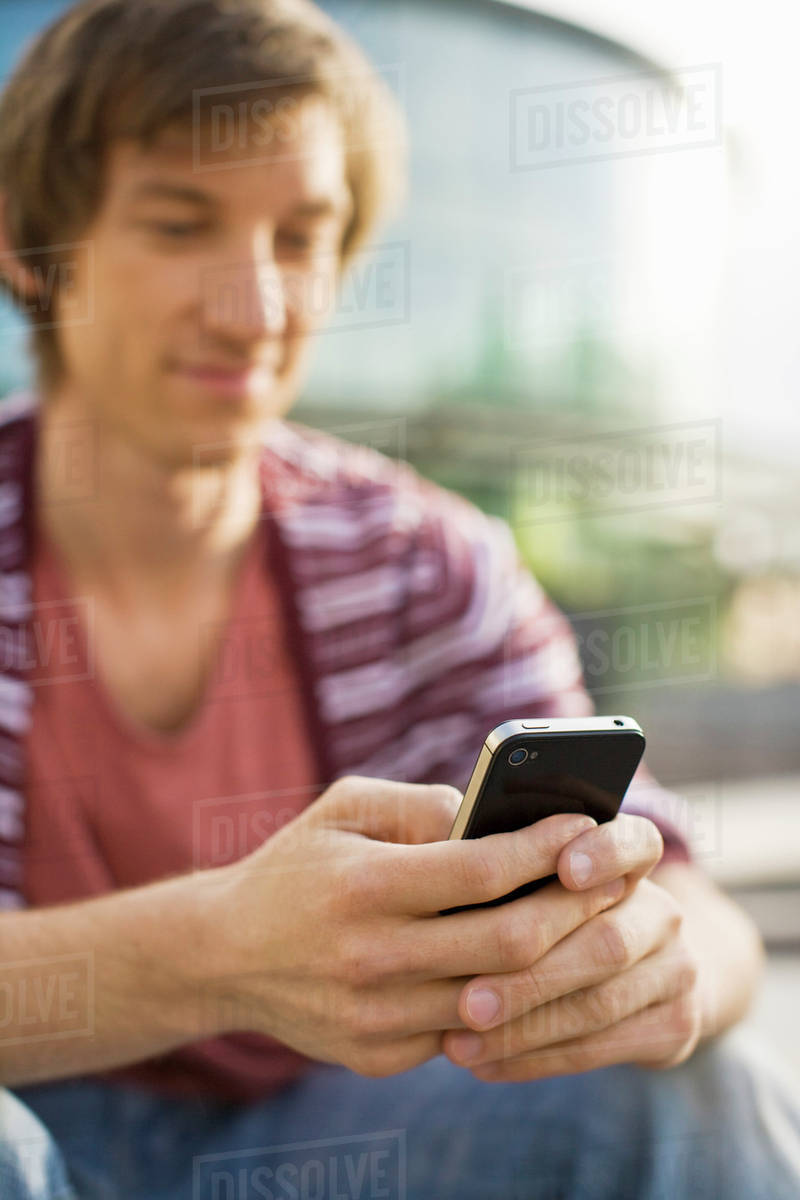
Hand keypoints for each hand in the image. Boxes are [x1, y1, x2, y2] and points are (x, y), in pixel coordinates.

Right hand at [197, 778, 617, 1077]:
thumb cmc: (297, 866)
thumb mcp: (344, 808)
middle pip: (510, 943)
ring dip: (555, 962)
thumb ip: (420, 805)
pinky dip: (504, 1001)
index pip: (481, 871)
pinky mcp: (378, 1055)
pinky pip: (467, 1033)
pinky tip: (528, 971)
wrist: (223, 954)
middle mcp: (370, 956)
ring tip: (588, 926)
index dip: (543, 849)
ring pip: (500, 998)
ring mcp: (375, 1016)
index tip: (585, 828)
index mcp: (364, 884)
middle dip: (575, 909)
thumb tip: (497, 817)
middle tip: (611, 882)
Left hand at [442, 814, 702, 1079]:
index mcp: (634, 860)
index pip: (637, 841)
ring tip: (459, 1044)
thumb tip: (451, 872)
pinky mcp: (674, 1027)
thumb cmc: (558, 913)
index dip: (606, 853)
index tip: (563, 867)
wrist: (644, 974)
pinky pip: (597, 1049)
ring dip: (521, 1031)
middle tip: (466, 1002)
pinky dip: (533, 1059)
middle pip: (606, 943)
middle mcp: (663, 913)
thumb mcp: (547, 882)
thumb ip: (516, 875)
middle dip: (530, 978)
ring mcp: (676, 971)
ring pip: (598, 1005)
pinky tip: (484, 1064)